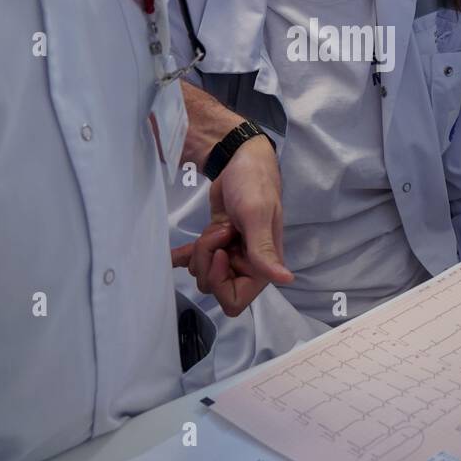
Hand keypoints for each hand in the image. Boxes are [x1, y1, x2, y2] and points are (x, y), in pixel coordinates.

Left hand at [177, 136, 291, 316]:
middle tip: (218, 233)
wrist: (239, 159)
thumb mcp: (256, 216)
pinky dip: (183, 257)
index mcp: (262, 265)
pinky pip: (193, 259)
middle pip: (213, 287)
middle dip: (207, 261)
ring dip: (200, 251)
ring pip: (202, 273)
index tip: (221, 253)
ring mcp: (230, 254)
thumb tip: (286, 279)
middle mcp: (247, 265)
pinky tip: (174, 255)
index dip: (220, 281)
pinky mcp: (215, 243)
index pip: (234, 300)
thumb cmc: (254, 184)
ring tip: (214, 227)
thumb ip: (264, 250)